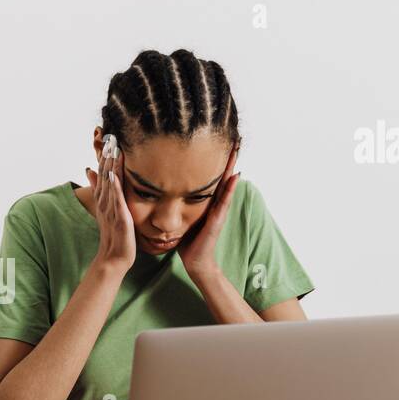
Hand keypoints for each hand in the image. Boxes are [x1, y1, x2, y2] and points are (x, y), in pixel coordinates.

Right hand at [85, 144, 134, 276]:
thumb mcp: (106, 209)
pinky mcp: (118, 218)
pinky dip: (114, 186)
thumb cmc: (114, 235)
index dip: (104, 156)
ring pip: (110, 184)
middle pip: (104, 175)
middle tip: (109, 135)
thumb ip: (99, 190)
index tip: (107, 137)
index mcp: (103, 199)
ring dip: (110, 166)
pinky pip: (116, 199)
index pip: (102, 174)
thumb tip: (89, 170)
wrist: (114, 258)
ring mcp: (110, 209)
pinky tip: (113, 174)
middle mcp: (105, 202)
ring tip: (111, 148)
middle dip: (106, 156)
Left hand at [176, 143, 239, 279]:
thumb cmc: (188, 240)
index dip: (214, 160)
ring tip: (237, 150)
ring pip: (226, 185)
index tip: (215, 140)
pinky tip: (235, 176)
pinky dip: (230, 188)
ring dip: (232, 167)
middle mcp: (215, 203)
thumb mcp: (182, 216)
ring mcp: (218, 211)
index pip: (210, 176)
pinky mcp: (217, 220)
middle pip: (222, 176)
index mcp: (205, 201)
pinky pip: (224, 201)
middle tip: (233, 138)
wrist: (195, 261)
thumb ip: (177, 203)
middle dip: (227, 158)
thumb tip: (161, 190)